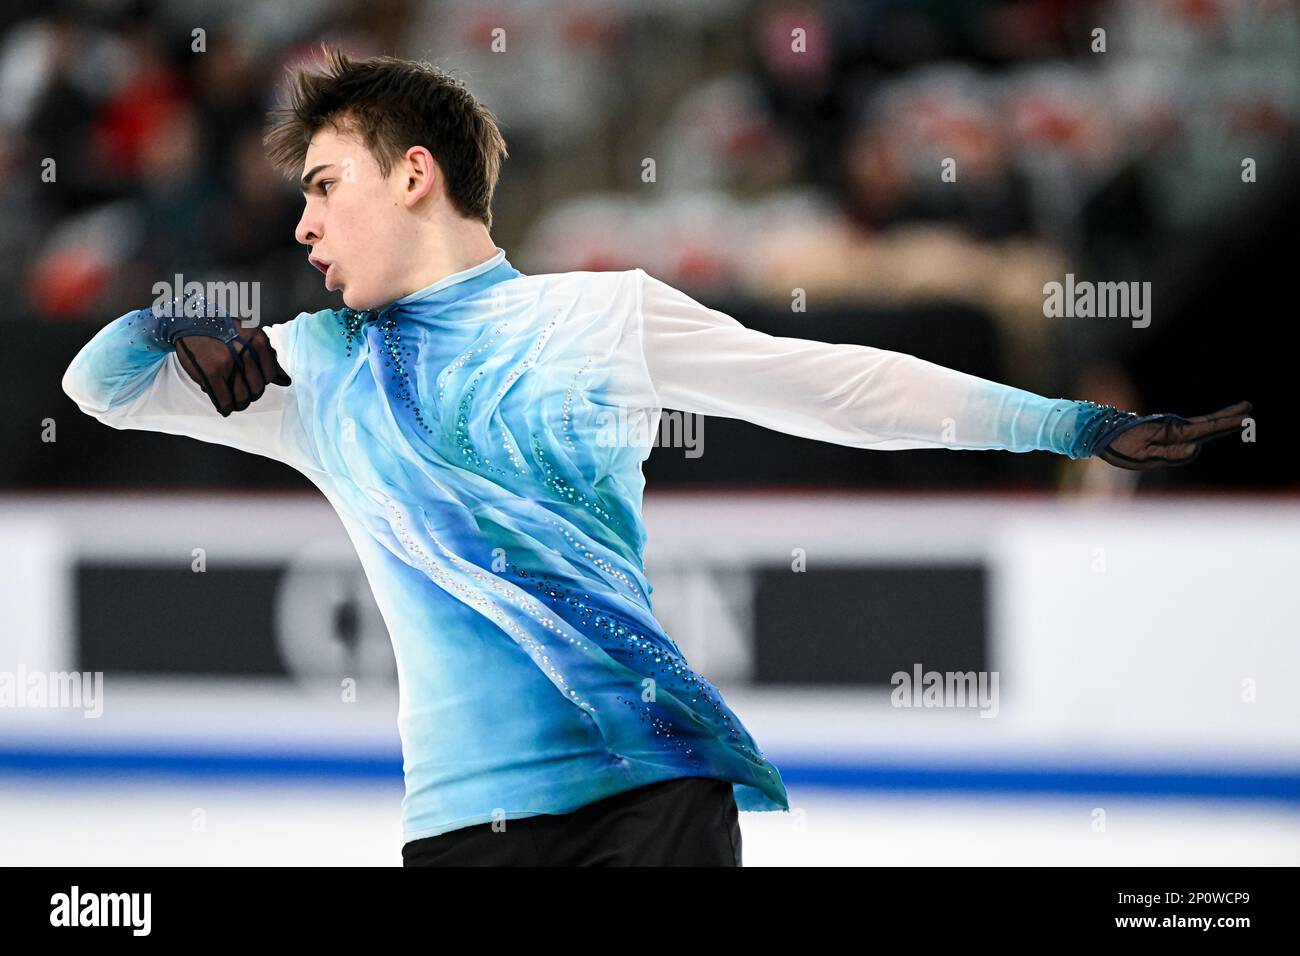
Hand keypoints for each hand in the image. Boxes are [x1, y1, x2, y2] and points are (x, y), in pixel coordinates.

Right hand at [174, 326, 290, 416]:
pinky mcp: (211, 373)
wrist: (191, 320)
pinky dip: (225, 407)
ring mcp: (228, 364)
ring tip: (233, 400)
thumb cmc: (222, 329)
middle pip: (257, 389)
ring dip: (238, 403)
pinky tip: (224, 407)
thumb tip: (285, 381)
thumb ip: (268, 359)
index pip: (270, 375)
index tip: (253, 381)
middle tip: (241, 391)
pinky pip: (224, 400)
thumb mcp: (250, 336)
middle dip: (250, 394)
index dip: (262, 381)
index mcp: (258, 342)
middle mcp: (246, 352)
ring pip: (242, 397)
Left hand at [1098, 400, 1251, 469]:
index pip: (1205, 429)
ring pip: (1200, 423)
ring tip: (1238, 412)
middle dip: (1227, 416)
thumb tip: (1197, 448)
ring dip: (1220, 418)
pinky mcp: (1165, 430)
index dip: (1226, 424)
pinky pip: (1191, 427)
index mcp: (1172, 433)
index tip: (1244, 418)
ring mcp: (1170, 427)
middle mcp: (1174, 427)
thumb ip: (1172, 453)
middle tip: (1248, 406)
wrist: (1101, 433)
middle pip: (1206, 422)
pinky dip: (1206, 424)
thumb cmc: (1121, 447)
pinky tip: (1210, 425)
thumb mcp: (1144, 455)